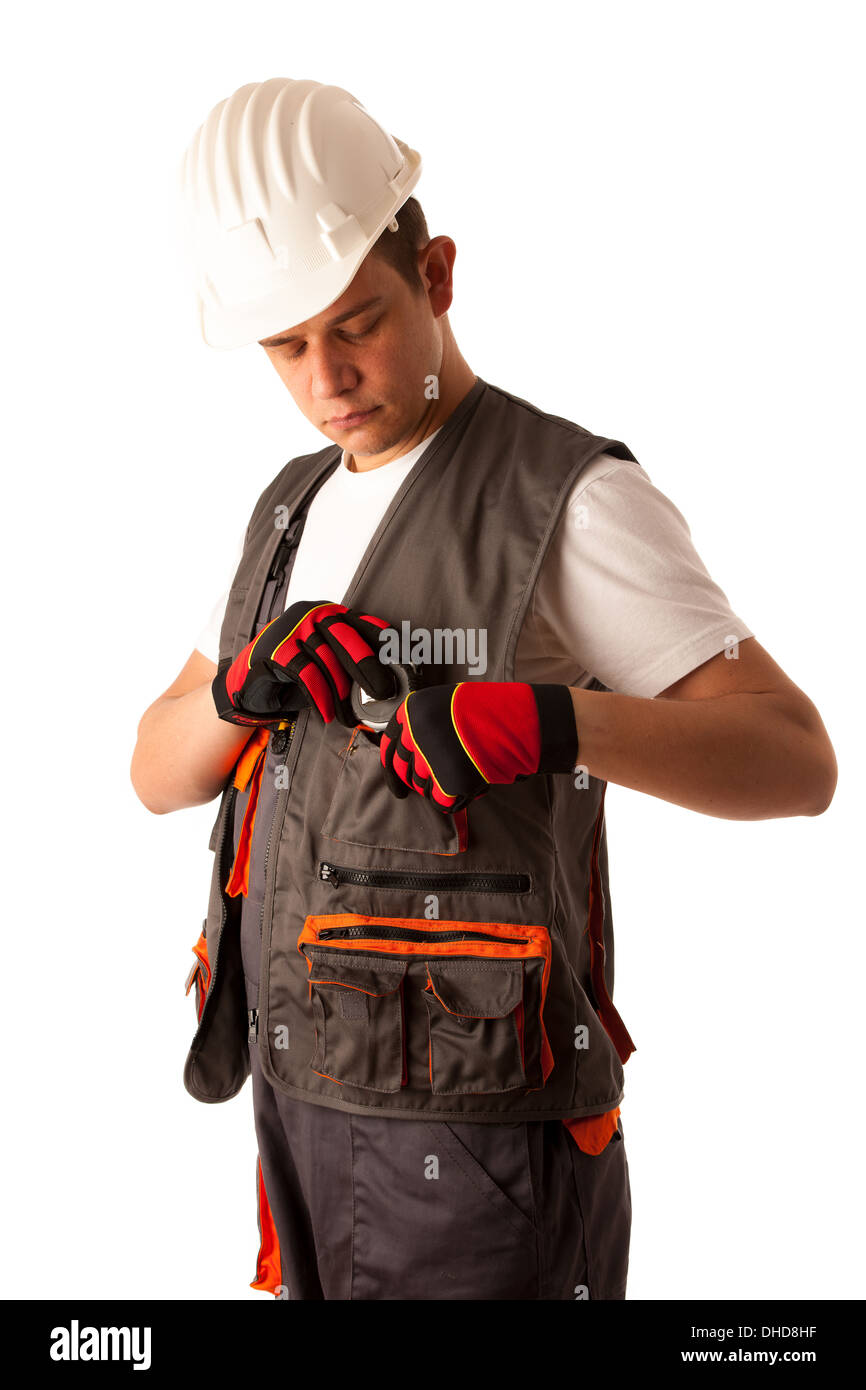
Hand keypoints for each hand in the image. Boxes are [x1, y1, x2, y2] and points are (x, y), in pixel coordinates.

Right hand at [212, 600, 394, 727]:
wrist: (249, 680)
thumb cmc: (294, 670)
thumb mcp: (326, 659)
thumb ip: (350, 661)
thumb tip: (387, 683)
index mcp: (331, 613)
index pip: (365, 624)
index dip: (386, 644)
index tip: (405, 664)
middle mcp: (313, 614)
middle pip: (348, 639)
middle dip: (369, 669)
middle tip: (384, 693)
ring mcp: (292, 629)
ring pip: (328, 660)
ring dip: (342, 693)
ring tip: (350, 717)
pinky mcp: (276, 649)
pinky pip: (306, 674)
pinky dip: (320, 697)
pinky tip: (327, 714)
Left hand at [379, 681, 578, 811]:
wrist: (521, 722)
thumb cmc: (490, 711)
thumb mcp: (447, 703)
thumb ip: (424, 723)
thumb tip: (407, 751)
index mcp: (414, 710)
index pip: (389, 744)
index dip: (390, 764)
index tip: (394, 776)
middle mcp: (417, 732)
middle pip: (403, 768)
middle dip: (412, 780)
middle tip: (422, 787)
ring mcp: (432, 757)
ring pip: (422, 786)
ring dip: (438, 787)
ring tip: (465, 773)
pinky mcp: (450, 781)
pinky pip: (442, 802)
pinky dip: (455, 800)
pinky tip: (473, 786)